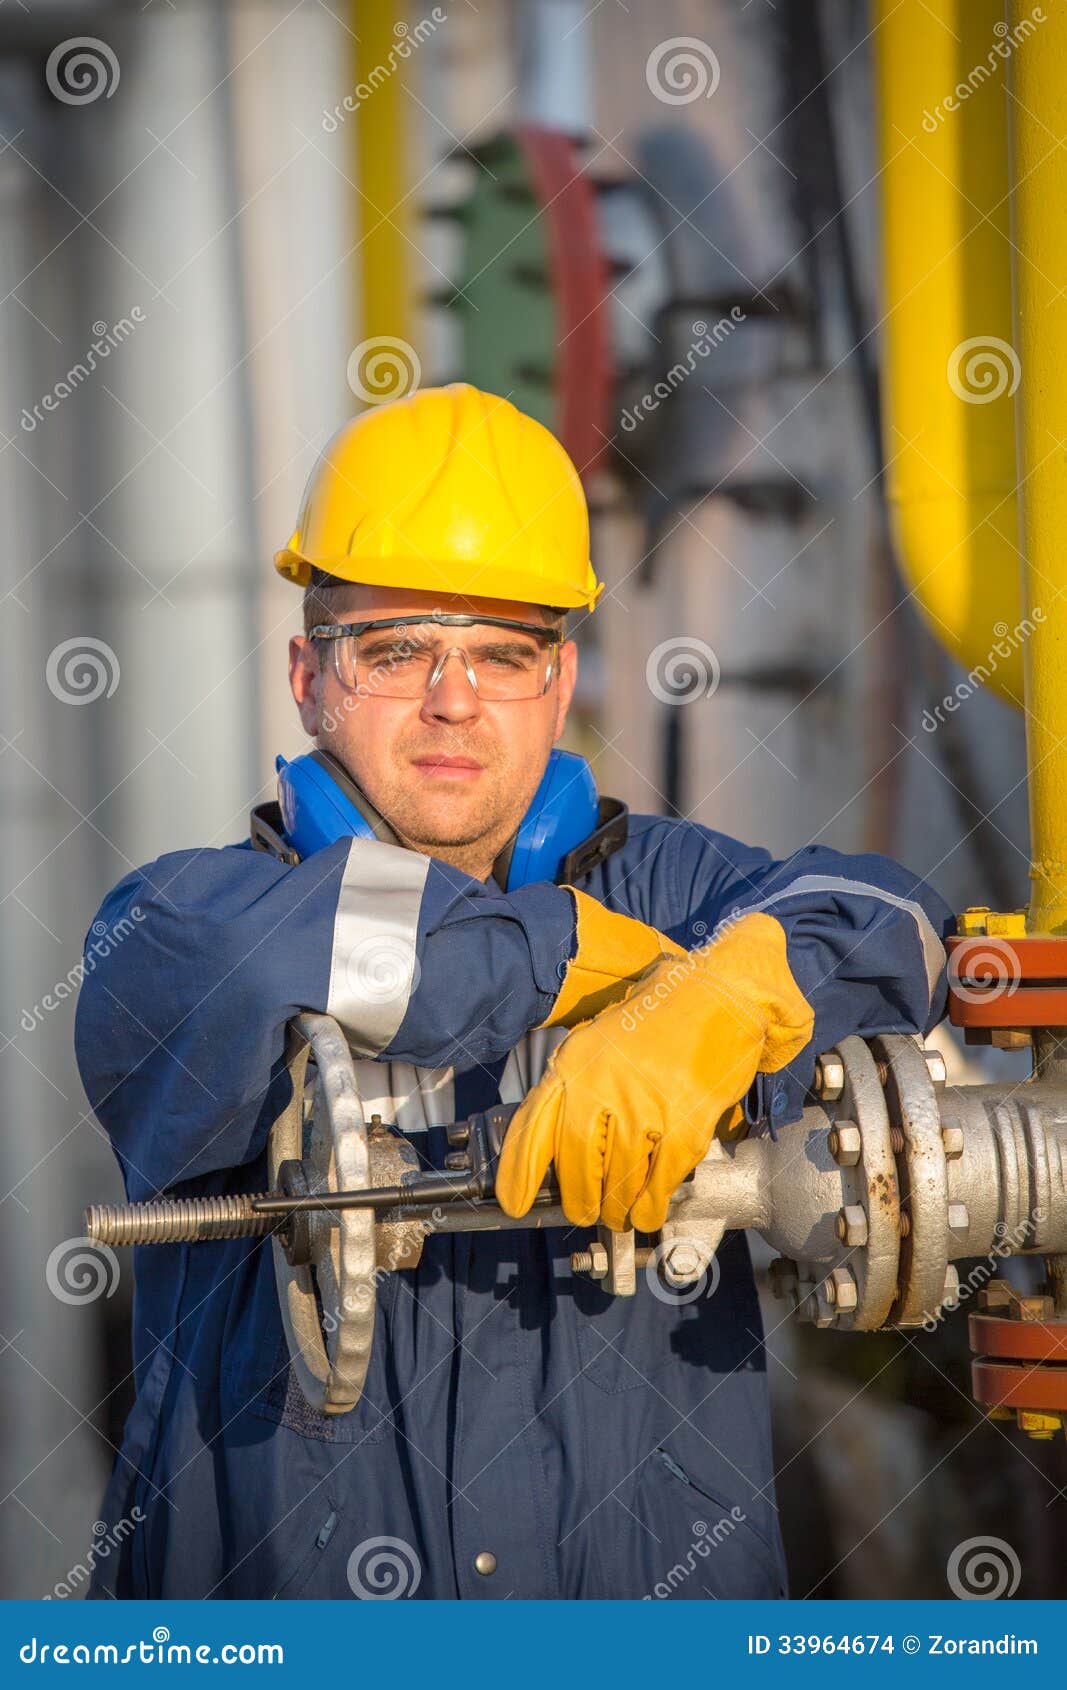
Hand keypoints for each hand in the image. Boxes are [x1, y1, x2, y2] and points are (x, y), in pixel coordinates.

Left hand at [496, 912, 813, 1231]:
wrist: (722, 994)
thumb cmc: (662, 1015)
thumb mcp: (601, 1037)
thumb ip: (578, 1080)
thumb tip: (559, 1140)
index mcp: (576, 1061)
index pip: (536, 1127)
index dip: (520, 1173)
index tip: (514, 1203)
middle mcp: (602, 1083)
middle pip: (577, 1165)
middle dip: (579, 1200)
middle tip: (583, 1212)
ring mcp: (645, 1104)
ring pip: (620, 1180)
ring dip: (617, 1208)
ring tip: (618, 1215)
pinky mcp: (686, 1122)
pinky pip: (661, 1180)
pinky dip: (652, 1205)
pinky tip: (648, 1212)